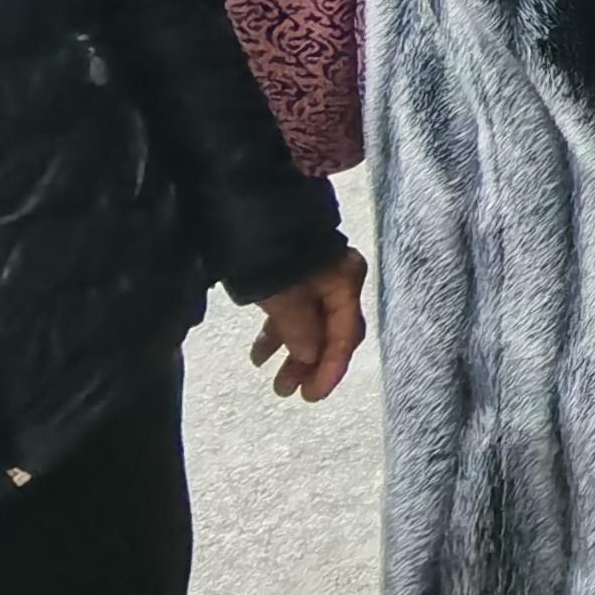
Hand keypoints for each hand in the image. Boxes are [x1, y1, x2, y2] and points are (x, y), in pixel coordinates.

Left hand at [249, 248, 366, 401]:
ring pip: (310, 324)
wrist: (249, 198)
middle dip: (310, 365)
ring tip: (273, 379)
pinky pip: (294, 310)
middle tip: (287, 392)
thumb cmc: (269, 249)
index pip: (345, 335)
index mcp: (345, 282)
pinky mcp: (295, 273)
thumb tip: (311, 356)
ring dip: (293, 353)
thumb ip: (300, 329)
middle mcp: (338, 279)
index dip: (330, 369)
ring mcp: (317, 275)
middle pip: (331, 332)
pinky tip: (260, 352)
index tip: (312, 396)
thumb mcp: (282, 294)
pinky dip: (280, 332)